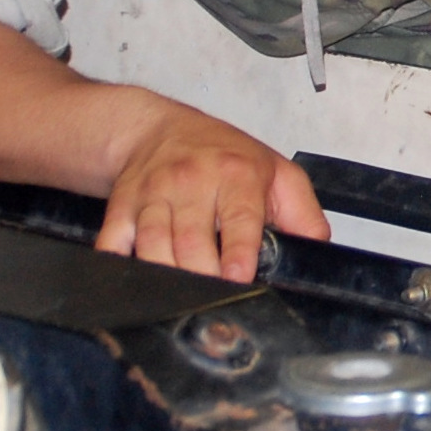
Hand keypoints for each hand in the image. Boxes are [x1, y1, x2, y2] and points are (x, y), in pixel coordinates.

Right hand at [95, 94, 328, 279]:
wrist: (157, 128)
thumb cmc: (223, 156)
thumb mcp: (277, 173)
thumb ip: (303, 215)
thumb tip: (316, 254)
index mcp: (236, 174)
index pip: (239, 218)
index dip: (238, 252)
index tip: (238, 278)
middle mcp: (192, 180)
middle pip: (193, 241)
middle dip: (203, 277)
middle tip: (214, 302)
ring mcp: (153, 193)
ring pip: (154, 246)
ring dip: (168, 277)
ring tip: (182, 300)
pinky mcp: (121, 206)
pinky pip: (113, 243)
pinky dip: (118, 267)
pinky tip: (133, 285)